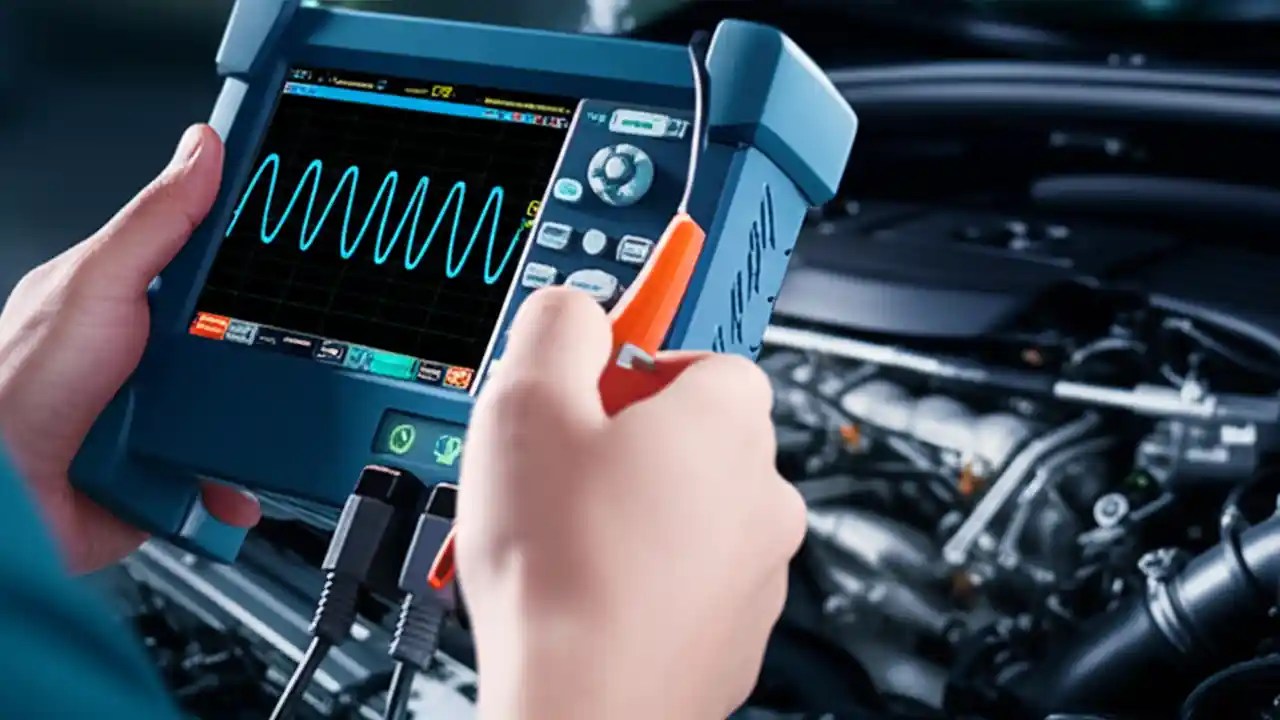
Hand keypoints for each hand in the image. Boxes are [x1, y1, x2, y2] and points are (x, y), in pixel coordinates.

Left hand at [0, 125, 260, 573]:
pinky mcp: (173, 471)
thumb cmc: (23, 384)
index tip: (308, 238)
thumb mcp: (99, 283)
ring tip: (256, 418)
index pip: (210, 258)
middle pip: (245, 337)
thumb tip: (204, 149)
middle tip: (299, 345)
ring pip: (245, 409)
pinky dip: (238, 485)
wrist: (10, 497)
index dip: (259, 248)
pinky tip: (235, 482)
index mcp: (131, 298)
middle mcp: (150, 356)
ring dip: (259, 423)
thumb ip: (157, 220)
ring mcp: (164, 416)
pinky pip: (228, 473)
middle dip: (275, 349)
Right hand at [457, 288, 806, 719]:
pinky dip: (647, 576)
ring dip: (637, 510)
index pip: (705, 356)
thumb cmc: (560, 568)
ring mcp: (757, 571)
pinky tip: (587, 589)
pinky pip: (689, 580)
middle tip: (560, 461)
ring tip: (562, 536)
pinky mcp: (736, 635)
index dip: (637, 363)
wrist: (583, 707)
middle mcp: (763, 493)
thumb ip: (556, 328)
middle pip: (698, 435)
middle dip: (630, 439)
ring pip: (692, 512)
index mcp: (726, 421)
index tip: (596, 377)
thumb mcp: (525, 403)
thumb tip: (574, 312)